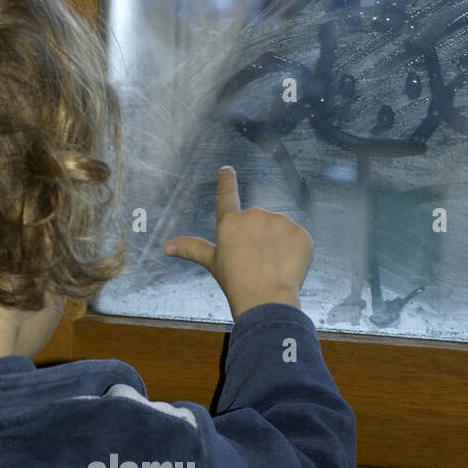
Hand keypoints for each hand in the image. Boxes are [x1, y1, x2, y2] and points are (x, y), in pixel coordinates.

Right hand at [162, 166, 313, 320]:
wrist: (265, 298)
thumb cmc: (235, 282)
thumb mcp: (212, 263)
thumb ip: (192, 249)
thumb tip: (167, 247)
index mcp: (230, 223)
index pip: (227, 195)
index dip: (226, 181)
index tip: (227, 170)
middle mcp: (254, 215)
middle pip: (258, 224)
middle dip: (259, 239)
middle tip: (256, 263)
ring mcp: (280, 222)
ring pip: (279, 231)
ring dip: (278, 245)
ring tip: (272, 267)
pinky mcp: (300, 233)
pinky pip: (297, 240)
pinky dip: (295, 252)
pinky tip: (287, 267)